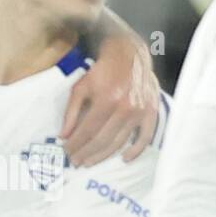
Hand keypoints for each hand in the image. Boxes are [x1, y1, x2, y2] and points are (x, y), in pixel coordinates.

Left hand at [62, 25, 159, 166]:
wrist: (129, 55)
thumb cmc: (102, 71)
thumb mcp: (81, 86)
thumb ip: (71, 111)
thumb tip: (64, 136)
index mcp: (106, 99)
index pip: (87, 130)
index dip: (76, 144)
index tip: (67, 152)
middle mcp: (124, 108)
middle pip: (102, 140)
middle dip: (86, 153)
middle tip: (76, 161)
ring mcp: (140, 112)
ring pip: (119, 142)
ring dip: (103, 156)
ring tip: (90, 162)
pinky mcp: (151, 112)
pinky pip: (145, 137)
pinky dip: (136, 151)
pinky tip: (124, 158)